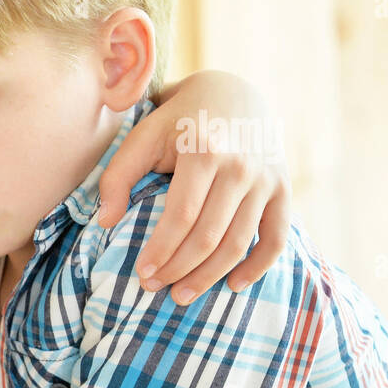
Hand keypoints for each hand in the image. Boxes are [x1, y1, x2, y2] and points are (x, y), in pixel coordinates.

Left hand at [98, 70, 289, 304]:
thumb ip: (117, 176)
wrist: (233, 92)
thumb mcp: (142, 136)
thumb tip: (104, 222)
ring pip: (238, 242)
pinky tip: (233, 286)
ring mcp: (266, 178)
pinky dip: (258, 267)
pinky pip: (275, 237)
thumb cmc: (177, 119)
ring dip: (210, 276)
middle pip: (208, 235)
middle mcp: (241, 166)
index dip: (161, 249)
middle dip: (179, 268)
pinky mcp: (282, 188)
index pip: (182, 216)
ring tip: (182, 295)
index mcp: (204, 151)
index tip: (142, 273)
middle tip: (154, 287)